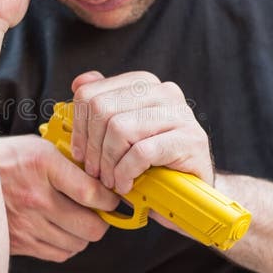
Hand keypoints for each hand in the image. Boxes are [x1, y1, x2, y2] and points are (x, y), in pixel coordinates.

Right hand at [0, 135, 118, 262]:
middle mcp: (34, 197)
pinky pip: (58, 254)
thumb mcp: (38, 147)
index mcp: (41, 165)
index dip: (111, 200)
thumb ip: (69, 162)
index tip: (114, 199)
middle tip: (100, 213)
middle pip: (90, 227)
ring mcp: (25, 224)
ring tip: (79, 220)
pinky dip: (67, 245)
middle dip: (102, 221)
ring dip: (84, 234)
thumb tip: (101, 180)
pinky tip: (61, 230)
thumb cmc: (5, 159)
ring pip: (77, 243)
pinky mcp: (17, 243)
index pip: (91, 193)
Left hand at [70, 71, 213, 194]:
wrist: (193, 189)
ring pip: (120, 129)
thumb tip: (79, 83)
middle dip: (92, 146)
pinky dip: (126, 173)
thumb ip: (102, 104)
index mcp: (144, 84)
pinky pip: (141, 152)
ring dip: (108, 163)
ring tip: (110, 181)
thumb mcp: (123, 132)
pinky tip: (126, 185)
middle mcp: (164, 92)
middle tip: (94, 171)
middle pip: (102, 109)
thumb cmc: (153, 161)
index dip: (79, 126)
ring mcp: (180, 114)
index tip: (80, 152)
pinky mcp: (190, 139)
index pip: (91, 93)